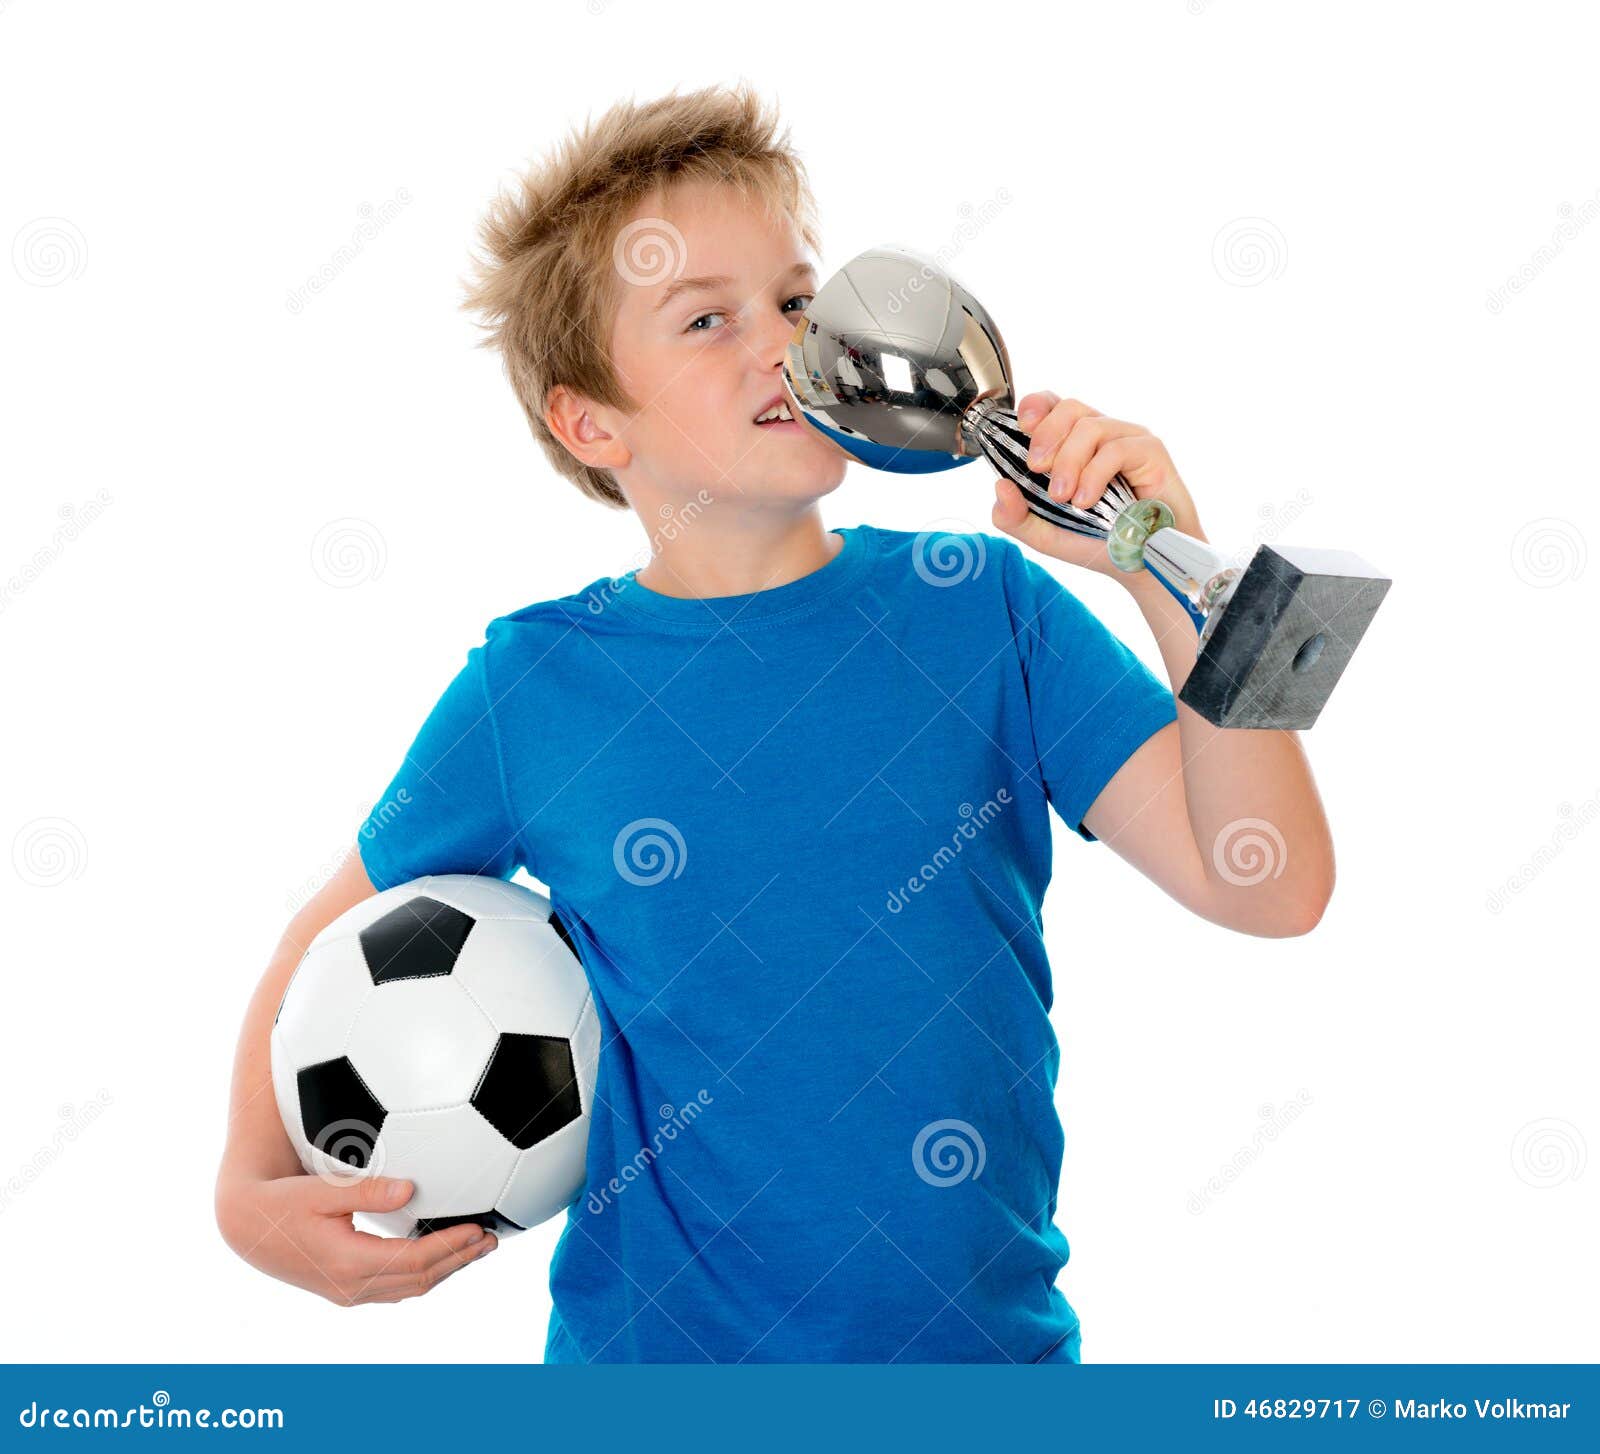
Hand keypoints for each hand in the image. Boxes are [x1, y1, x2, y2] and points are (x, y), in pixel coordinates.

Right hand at [215, 1170, 496, 1305]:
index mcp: (348, 1263)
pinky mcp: (345, 1289)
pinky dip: (424, 1272)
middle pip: (419, 1280)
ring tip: (476, 1247)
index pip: (415, 1261)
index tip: (480, 1229)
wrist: (247, 1228)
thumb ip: (367, 1191)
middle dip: (458, 1260)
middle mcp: (351, 1287)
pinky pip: (395, 1286)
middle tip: (492, 1238)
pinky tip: (440, 1254)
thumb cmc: (283, 1201)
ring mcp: (348, 1293)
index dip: (451, 1248)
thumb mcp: (322, 1190)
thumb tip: (412, 1188)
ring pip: (409, 1287)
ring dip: (445, 1269)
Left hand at [990, 392, 1205, 576]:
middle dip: (1045, 436)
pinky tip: (1086, 502)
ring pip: (1090, 427)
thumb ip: (1015, 516)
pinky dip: (1094, 475)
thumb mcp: (1045, 535)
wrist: (1143, 566)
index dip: (1035, 406)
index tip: (1021, 427)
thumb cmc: (1099, 543)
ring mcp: (1128, 439)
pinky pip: (1117, 449)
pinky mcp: (1151, 451)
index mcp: (1075, 444)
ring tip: (1063, 498)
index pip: (1052, 405)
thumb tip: (999, 486)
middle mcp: (1102, 435)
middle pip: (1069, 408)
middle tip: (1036, 469)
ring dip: (1069, 462)